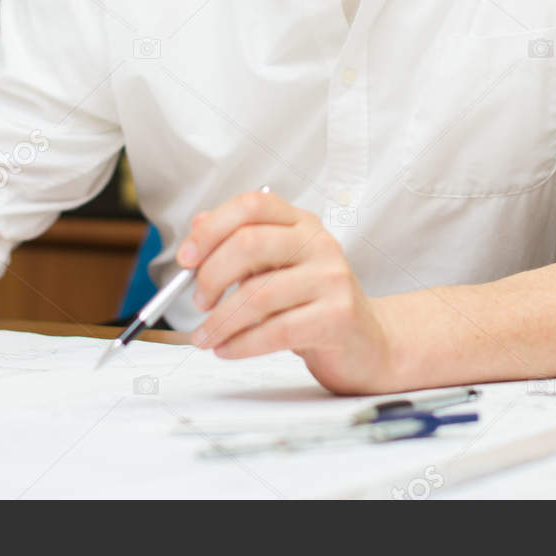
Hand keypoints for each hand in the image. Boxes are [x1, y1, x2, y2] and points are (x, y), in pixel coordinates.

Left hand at [176, 189, 397, 393]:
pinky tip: (228, 349)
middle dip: (211, 276)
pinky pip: (276, 331)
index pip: (252, 205)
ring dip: (220, 321)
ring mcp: (331, 278)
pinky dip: (241, 344)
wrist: (369, 342)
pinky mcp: (337, 316)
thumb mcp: (277, 268)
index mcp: (301, 223)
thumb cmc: (315, 304)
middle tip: (198, 302)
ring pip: (258, 294)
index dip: (211, 228)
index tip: (186, 258)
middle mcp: (319, 243)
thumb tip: (197, 225)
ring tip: (205, 337)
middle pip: (249, 243)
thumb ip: (240, 245)